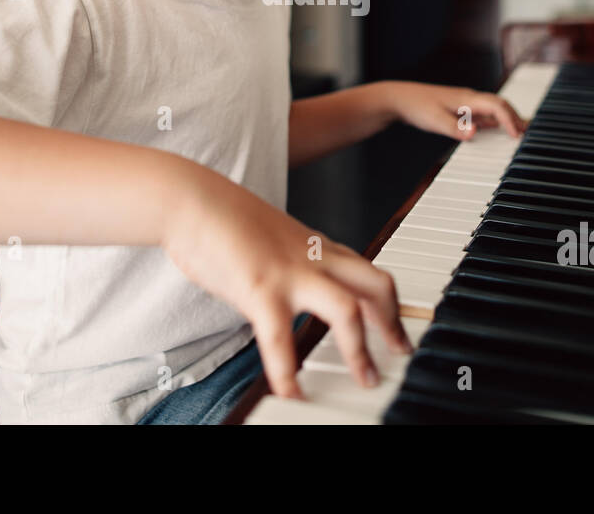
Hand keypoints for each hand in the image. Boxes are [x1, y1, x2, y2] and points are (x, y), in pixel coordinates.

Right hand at [161, 168, 412, 399]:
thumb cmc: (224, 219)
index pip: (369, 271)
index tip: (398, 325)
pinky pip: (281, 341)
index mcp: (317, 246)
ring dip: (360, 350)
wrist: (194, 199)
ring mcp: (290, 274)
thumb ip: (292, 259)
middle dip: (393, 322)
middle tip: (399, 353)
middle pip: (376, 285)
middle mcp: (313, 258)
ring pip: (347, 310)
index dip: (391, 302)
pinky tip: (291, 395)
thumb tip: (295, 287)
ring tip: (364, 379)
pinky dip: (289, 374)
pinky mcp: (260, 290)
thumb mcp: (273, 237)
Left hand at [385, 81, 526, 140]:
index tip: (516, 135)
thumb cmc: (416, 106)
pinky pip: (485, 114)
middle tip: (529, 132)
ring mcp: (466, 103)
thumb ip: (455, 128)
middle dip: (515, 118)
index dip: (509, 120)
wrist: (400, 98)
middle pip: (500, 105)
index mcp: (466, 99)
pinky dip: (497, 121)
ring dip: (509, 118)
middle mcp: (470, 99)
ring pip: (494, 108)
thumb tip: (474, 134)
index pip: (496, 106)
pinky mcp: (461, 109)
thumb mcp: (434, 120)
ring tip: (522, 130)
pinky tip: (500, 128)